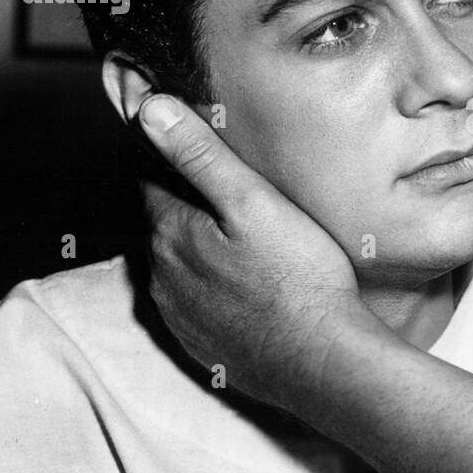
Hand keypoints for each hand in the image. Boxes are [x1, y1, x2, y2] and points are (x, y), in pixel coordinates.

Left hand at [136, 94, 371, 411]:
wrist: (324, 363)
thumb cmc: (300, 278)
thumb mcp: (255, 202)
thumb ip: (200, 155)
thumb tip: (148, 109)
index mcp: (172, 233)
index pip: (150, 179)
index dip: (168, 155)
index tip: (184, 140)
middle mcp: (163, 277)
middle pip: (163, 222)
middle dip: (184, 201)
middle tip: (223, 186)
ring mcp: (180, 316)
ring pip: (176, 265)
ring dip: (196, 247)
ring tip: (236, 233)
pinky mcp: (202, 346)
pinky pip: (193, 304)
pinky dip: (208, 287)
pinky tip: (241, 282)